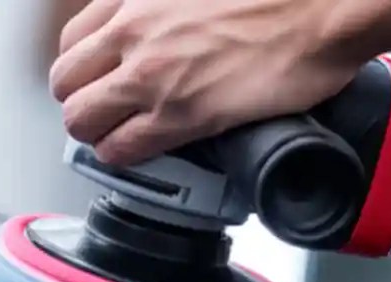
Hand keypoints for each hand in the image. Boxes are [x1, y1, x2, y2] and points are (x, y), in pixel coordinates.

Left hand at [49, 0, 387, 165]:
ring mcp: (151, 75)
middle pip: (66, 83)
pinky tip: (145, 152)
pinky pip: (121, 149)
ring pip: (81, 120)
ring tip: (123, 137)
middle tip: (108, 115)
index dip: (84, 70)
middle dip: (83, 103)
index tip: (100, 82)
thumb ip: (166, 6)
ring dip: (98, 134)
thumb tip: (163, 25)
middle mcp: (132, 31)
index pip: (72, 43)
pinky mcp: (179, 115)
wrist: (324, 10)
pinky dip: (125, 156)